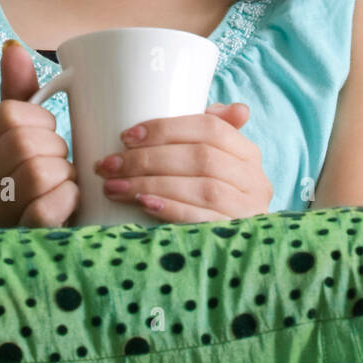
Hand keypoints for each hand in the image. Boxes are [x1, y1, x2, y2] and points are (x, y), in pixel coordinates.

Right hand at [0, 40, 79, 227]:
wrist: (46, 239)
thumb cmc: (35, 179)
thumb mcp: (22, 135)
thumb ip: (17, 92)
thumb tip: (12, 48)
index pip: (7, 115)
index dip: (40, 119)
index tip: (49, 132)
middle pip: (23, 143)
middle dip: (55, 148)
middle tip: (60, 161)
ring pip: (37, 173)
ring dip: (65, 174)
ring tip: (63, 182)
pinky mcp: (15, 240)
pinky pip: (47, 208)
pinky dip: (68, 200)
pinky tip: (68, 202)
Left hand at [92, 103, 272, 222]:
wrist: (237, 256)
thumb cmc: (216, 198)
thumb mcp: (215, 164)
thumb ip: (210, 135)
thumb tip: (219, 106)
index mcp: (247, 153)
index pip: (211, 128)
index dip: (167, 129)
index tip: (126, 136)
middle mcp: (254, 180)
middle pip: (201, 158)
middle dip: (148, 159)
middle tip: (109, 164)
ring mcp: (247, 210)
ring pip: (201, 188)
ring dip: (151, 184)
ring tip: (114, 186)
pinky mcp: (235, 237)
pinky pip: (204, 219)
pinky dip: (172, 209)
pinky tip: (143, 205)